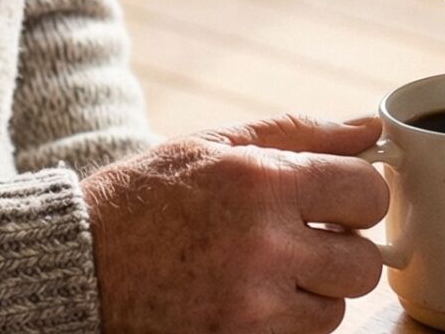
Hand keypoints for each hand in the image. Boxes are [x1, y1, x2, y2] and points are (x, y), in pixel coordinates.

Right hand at [83, 115, 388, 333]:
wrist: (74, 267)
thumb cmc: (146, 199)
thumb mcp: (217, 146)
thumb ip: (301, 134)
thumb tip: (369, 130)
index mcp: (262, 183)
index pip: (368, 193)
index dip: (361, 196)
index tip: (341, 199)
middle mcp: (262, 247)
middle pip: (363, 263)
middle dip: (343, 250)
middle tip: (308, 240)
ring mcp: (249, 306)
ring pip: (334, 310)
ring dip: (314, 293)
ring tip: (267, 271)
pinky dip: (284, 323)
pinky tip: (248, 298)